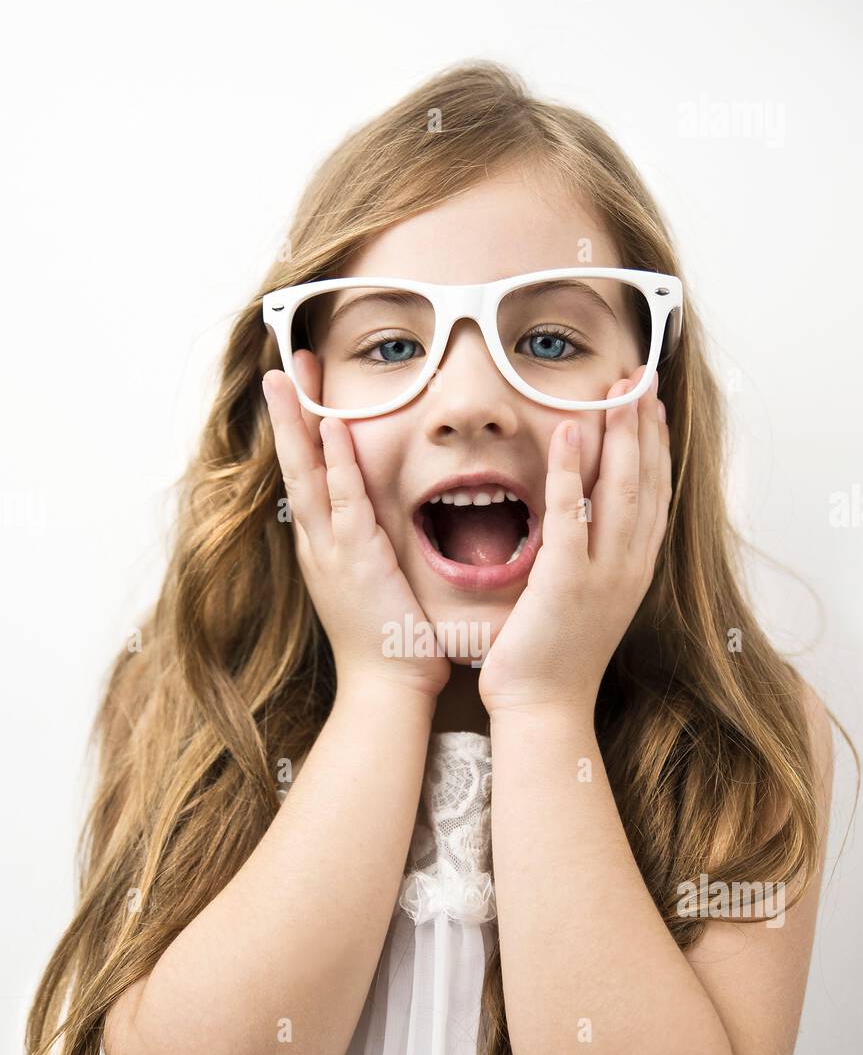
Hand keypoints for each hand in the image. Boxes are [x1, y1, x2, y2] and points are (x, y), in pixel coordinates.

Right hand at [262, 363, 450, 702]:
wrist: (386, 688)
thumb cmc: (390, 645)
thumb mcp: (376, 586)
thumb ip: (374, 552)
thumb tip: (383, 531)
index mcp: (322, 548)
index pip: (305, 478)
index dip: (298, 434)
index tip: (296, 393)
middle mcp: (317, 543)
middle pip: (293, 466)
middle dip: (286, 414)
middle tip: (279, 366)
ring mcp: (331, 549)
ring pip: (307, 473)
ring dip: (297, 422)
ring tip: (286, 376)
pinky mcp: (355, 558)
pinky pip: (344, 500)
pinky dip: (335, 463)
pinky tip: (330, 428)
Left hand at [478, 364, 670, 718]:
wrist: (543, 709)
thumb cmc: (554, 658)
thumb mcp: (585, 599)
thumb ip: (591, 557)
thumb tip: (585, 517)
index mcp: (634, 571)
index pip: (654, 495)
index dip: (656, 447)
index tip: (654, 407)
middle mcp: (628, 567)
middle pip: (645, 481)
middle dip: (644, 424)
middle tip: (641, 376)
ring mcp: (601, 574)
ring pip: (619, 489)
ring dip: (619, 433)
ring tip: (617, 388)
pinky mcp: (564, 580)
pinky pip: (570, 513)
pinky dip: (568, 468)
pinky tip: (568, 430)